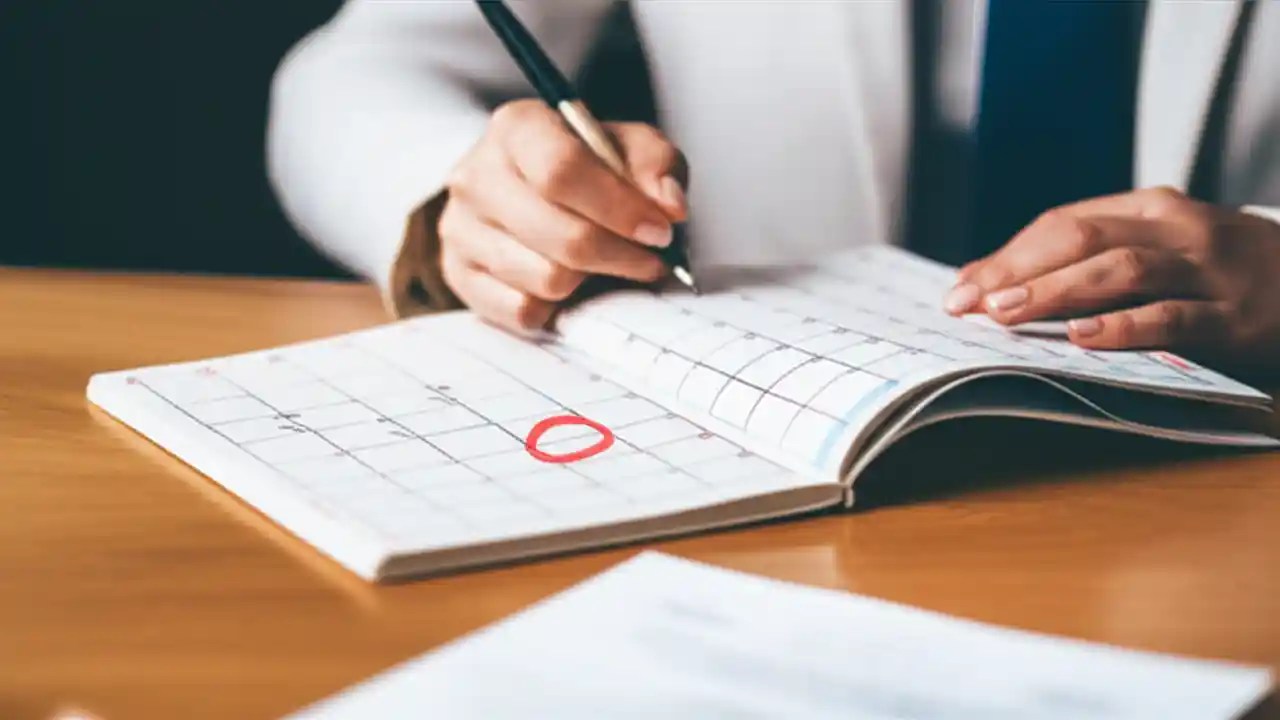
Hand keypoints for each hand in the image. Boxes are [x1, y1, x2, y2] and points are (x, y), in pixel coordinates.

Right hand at [439, 99, 686, 332]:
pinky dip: (557, 307)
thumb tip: (669, 207)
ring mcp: (460, 229)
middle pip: (560, 235)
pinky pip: (522, 312)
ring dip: (590, 280)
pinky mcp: (460, 276)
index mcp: (516, 128)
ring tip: (603, 264)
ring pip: (546, 279)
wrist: (525, 190)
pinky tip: (568, 284)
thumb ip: (656, 164)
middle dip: (619, 254)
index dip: (619, 208)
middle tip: (650, 257)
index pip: (562, 170)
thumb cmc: (583, 167)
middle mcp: (476, 175)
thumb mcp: (627, 146)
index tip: (659, 230)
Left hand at [943, 187, 1279, 370]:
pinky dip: (1123, 327)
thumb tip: (993, 283)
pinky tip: (1081, 336)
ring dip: (1055, 291)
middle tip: (969, 302)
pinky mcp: (1234, 317)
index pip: (1064, 223)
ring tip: (1007, 313)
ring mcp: (1209, 271)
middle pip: (1083, 238)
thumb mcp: (1164, 249)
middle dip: (1018, 270)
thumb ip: (1091, 259)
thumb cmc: (1224, 273)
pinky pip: (1172, 318)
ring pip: (1121, 270)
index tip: (960, 289)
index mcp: (1152, 209)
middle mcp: (1178, 229)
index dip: (1008, 255)